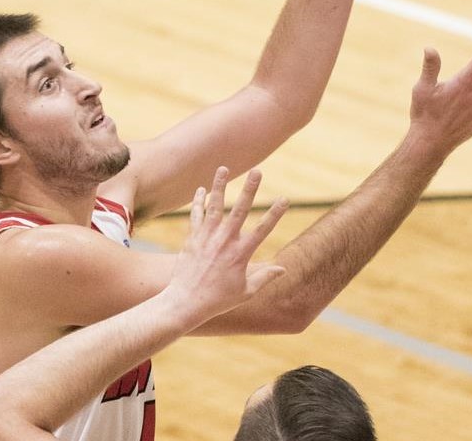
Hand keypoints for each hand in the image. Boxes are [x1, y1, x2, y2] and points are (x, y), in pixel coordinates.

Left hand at [166, 167, 287, 324]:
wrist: (186, 302)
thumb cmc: (218, 300)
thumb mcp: (246, 292)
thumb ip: (265, 278)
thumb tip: (283, 269)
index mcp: (241, 254)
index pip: (263, 230)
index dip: (275, 213)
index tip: (285, 199)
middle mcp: (225, 242)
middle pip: (240, 210)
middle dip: (250, 189)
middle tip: (257, 171)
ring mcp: (207, 238)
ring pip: (215, 206)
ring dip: (220, 186)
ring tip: (223, 168)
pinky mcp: (192, 238)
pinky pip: (196, 215)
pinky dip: (199, 201)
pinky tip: (202, 189)